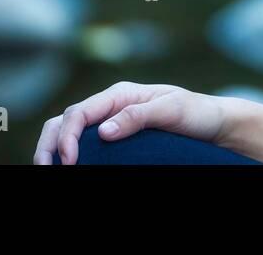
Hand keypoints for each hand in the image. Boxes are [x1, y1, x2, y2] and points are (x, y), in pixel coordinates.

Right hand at [33, 81, 231, 164]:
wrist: (214, 124)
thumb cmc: (196, 112)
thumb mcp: (172, 110)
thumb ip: (138, 116)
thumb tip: (103, 131)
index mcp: (120, 94)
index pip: (79, 112)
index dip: (67, 136)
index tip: (70, 162)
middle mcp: (111, 105)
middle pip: (65, 120)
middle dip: (50, 143)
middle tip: (47, 168)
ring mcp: (112, 120)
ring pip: (69, 130)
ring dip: (54, 148)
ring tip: (50, 169)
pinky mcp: (116, 137)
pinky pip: (85, 143)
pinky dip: (69, 152)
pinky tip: (70, 166)